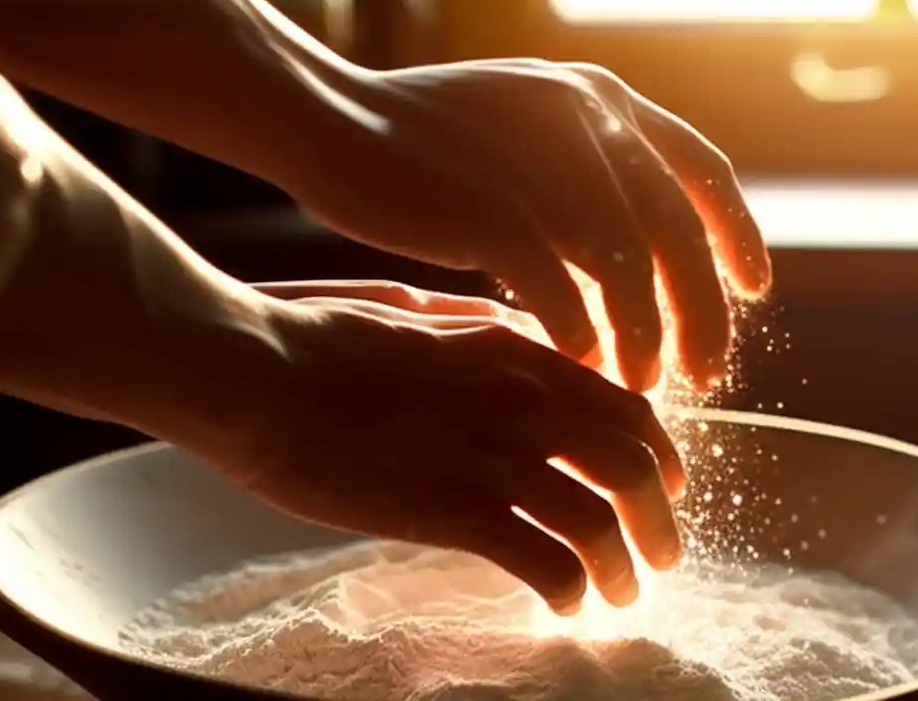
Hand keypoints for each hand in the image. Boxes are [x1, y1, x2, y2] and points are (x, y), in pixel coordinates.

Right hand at [225, 280, 684, 612]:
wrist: (252, 369)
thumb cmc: (318, 340)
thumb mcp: (417, 313)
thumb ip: (479, 333)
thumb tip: (518, 345)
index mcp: (519, 354)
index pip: (626, 407)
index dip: (658, 456)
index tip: (665, 488)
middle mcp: (523, 400)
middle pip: (632, 467)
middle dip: (658, 520)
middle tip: (664, 558)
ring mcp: (491, 455)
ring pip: (598, 521)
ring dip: (620, 568)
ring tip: (620, 596)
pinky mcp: (453, 508)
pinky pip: (544, 560)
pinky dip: (568, 589)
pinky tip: (562, 605)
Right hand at [276, 59, 771, 391]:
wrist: (332, 123)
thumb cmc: (429, 144)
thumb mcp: (529, 132)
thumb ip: (589, 178)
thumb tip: (641, 258)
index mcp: (602, 101)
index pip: (702, 175)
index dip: (737, 237)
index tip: (755, 293)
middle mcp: (587, 122)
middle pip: (677, 235)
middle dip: (701, 313)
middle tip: (709, 373)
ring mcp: (543, 165)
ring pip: (628, 273)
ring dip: (643, 338)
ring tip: (643, 388)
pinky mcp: (496, 211)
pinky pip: (561, 294)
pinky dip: (576, 337)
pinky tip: (576, 370)